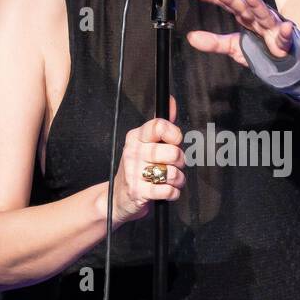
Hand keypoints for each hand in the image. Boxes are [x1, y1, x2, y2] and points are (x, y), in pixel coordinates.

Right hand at [112, 93, 185, 222]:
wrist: (119, 197)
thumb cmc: (138, 169)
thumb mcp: (146, 144)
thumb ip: (162, 125)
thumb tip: (170, 101)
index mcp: (136, 137)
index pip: (159, 126)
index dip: (174, 134)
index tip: (176, 141)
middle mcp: (133, 152)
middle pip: (172, 152)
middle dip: (180, 162)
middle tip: (173, 165)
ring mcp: (133, 172)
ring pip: (171, 173)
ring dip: (178, 180)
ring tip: (171, 180)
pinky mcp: (137, 191)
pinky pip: (167, 191)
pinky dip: (173, 193)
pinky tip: (166, 191)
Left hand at [186, 0, 295, 66]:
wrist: (282, 61)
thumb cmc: (259, 48)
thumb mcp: (233, 46)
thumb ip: (214, 42)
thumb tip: (190, 37)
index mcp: (244, 17)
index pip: (228, 4)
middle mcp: (257, 18)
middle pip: (243, 6)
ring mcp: (272, 27)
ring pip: (263, 14)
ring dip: (257, 4)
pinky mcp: (284, 41)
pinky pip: (284, 37)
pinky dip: (285, 32)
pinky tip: (286, 27)